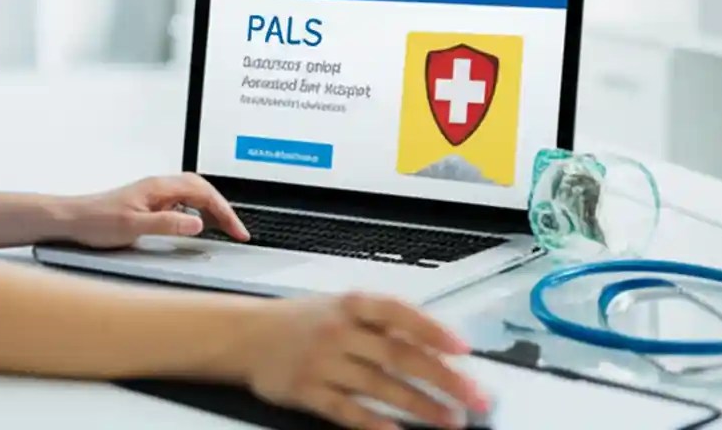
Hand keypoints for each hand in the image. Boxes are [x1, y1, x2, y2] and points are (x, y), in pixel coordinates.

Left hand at [65, 173, 249, 248]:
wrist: (71, 219)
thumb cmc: (96, 221)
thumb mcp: (134, 226)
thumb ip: (167, 224)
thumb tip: (197, 223)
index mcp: (158, 187)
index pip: (203, 193)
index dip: (225, 212)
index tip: (237, 230)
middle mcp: (158, 186)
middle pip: (202, 189)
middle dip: (224, 209)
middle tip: (238, 231)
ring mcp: (153, 194)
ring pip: (193, 194)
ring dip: (212, 208)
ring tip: (225, 227)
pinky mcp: (147, 203)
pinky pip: (181, 202)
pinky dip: (197, 211)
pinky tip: (197, 224)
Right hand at [242, 292, 489, 429]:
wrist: (246, 335)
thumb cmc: (302, 321)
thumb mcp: (340, 308)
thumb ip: (383, 324)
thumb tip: (438, 347)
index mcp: (351, 304)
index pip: (399, 313)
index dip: (433, 330)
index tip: (463, 350)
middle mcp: (337, 331)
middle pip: (399, 355)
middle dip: (444, 379)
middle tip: (475, 397)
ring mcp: (321, 362)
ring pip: (380, 386)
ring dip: (421, 405)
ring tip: (451, 419)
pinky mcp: (307, 391)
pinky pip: (346, 410)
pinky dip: (373, 423)